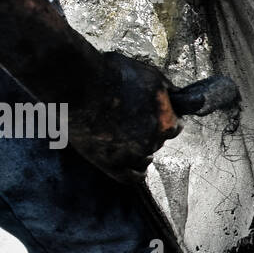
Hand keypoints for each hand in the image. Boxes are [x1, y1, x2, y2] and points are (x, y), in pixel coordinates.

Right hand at [67, 52, 181, 184]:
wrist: (76, 83)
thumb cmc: (110, 75)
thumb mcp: (150, 76)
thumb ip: (166, 94)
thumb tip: (177, 100)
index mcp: (165, 122)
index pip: (174, 126)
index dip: (163, 118)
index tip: (154, 115)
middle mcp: (152, 142)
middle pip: (157, 141)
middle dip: (147, 130)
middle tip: (130, 119)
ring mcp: (131, 156)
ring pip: (144, 158)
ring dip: (138, 149)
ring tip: (122, 135)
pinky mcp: (110, 164)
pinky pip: (131, 177)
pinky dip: (133, 170)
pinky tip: (128, 162)